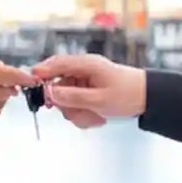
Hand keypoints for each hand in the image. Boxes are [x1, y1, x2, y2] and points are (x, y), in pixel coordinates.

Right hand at [30, 54, 146, 129]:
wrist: (149, 99)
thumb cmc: (128, 94)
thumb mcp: (99, 99)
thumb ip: (73, 97)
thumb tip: (51, 94)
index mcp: (86, 65)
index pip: (56, 64)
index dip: (42, 74)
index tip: (33, 86)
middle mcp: (83, 71)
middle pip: (58, 86)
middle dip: (66, 105)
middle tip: (78, 114)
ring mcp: (85, 82)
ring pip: (67, 99)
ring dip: (77, 113)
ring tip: (95, 118)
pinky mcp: (89, 92)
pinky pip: (77, 105)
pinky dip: (84, 114)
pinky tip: (97, 118)